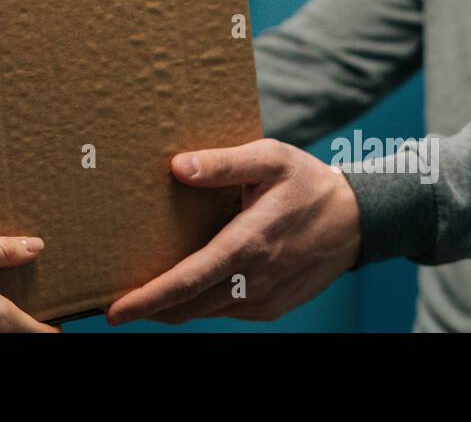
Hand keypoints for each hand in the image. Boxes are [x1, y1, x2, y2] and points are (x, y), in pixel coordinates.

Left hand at [106, 139, 361, 324]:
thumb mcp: (270, 158)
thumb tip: (178, 166)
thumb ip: (223, 162)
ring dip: (171, 307)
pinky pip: (224, 312)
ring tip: (141, 293)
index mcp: (249, 244)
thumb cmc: (308, 182)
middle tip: (111, 300)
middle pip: (188, 307)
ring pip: (204, 313)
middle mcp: (255, 281)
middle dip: (149, 307)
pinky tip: (184, 286)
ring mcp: (264, 300)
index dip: (149, 299)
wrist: (358, 221)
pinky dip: (199, 304)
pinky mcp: (271, 308)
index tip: (115, 311)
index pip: (189, 281)